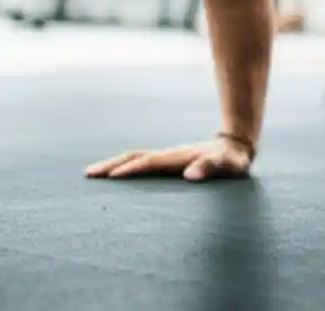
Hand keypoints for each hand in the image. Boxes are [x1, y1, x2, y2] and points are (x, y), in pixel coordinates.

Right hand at [85, 134, 254, 181]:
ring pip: (134, 158)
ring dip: (114, 164)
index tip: (111, 177)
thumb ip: (211, 168)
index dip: (131, 170)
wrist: (236, 145)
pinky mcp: (168, 161)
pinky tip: (116, 174)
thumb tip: (190, 176)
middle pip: (134, 157)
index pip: (149, 162)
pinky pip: (140, 162)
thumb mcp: (227, 165)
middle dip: (111, 164)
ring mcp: (167, 156)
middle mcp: (168, 154)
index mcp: (177, 157)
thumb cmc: (232, 160)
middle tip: (88, 174)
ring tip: (92, 173)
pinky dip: (124, 166)